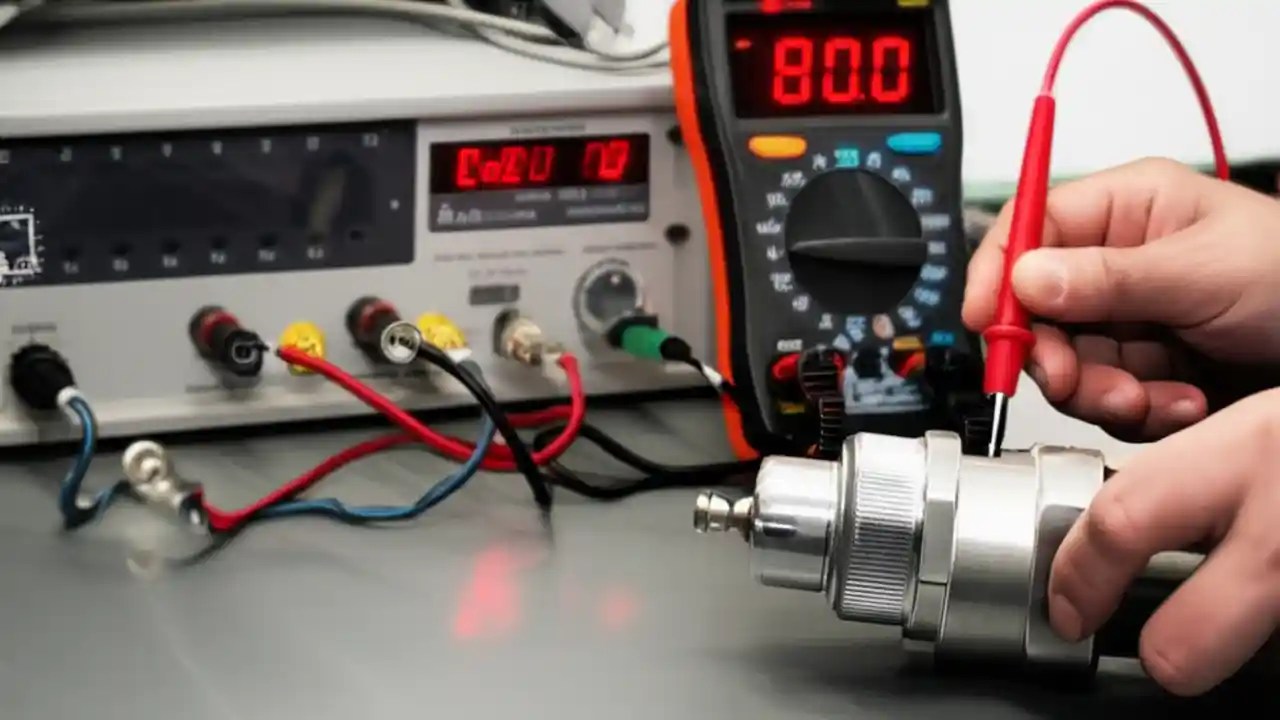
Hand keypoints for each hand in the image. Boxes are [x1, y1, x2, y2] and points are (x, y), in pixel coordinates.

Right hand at [963, 157, 1279, 440]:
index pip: (1028, 228)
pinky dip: (1140, 411)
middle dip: (1055, 353)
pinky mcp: (1146, 369)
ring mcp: (1130, 320)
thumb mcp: (1206, 271)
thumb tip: (1026, 277)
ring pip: (1067, 363)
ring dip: (1103, 391)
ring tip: (1153, 395)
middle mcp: (1116, 263)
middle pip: (1036, 309)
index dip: (996, 273)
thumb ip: (1110, 278)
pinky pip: (1106, 398)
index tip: (987, 320)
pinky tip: (1184, 401)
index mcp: (1126, 210)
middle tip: (1073, 378)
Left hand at [1047, 389, 1279, 695]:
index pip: (1119, 523)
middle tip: (1164, 645)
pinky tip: (1278, 606)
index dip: (1076, 578)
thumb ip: (1191, 478)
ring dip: (1253, 647)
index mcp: (1247, 452)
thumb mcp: (1258, 426)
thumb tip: (1107, 543)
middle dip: (1167, 660)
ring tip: (1257, 602)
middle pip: (1184, 649)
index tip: (1068, 606)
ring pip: (1262, 662)